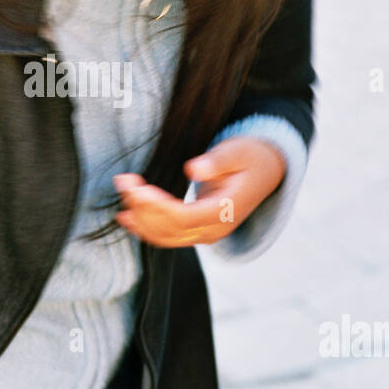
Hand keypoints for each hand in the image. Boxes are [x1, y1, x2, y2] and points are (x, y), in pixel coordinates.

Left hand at [113, 136, 285, 248]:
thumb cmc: (251, 156)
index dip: (156, 206)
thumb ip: (217, 161)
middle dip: (142, 208)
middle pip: (170, 228)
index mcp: (225, 211)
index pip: (183, 217)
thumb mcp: (238, 151)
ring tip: (122, 195)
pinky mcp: (198, 231)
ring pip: (166, 236)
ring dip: (140, 219)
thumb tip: (194, 169)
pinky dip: (146, 228)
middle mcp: (215, 230)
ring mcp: (206, 234)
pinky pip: (168, 236)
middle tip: (123, 181)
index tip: (136, 188)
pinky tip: (127, 217)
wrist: (267, 170)